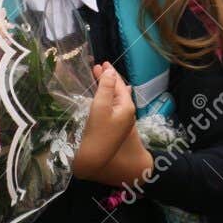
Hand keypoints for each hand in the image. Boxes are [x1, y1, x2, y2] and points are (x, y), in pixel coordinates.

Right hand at [71, 63, 135, 181]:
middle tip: (96, 67)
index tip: (101, 62)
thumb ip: (106, 88)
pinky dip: (106, 97)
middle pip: (118, 90)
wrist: (95, 159)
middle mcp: (127, 112)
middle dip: (108, 78)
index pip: (119, 84)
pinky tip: (105, 96)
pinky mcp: (114, 127)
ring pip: (115, 98)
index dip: (110, 72)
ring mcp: (122, 121)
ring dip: (107, 87)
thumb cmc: (98, 133)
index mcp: (126, 106)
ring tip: (98, 77)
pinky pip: (112, 106)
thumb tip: (110, 71)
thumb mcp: (100, 107)